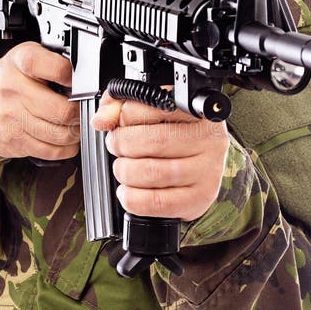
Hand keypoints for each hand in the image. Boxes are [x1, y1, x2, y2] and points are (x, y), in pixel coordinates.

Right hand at [0, 42, 79, 159]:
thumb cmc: (12, 79)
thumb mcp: (30, 57)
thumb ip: (55, 63)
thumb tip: (84, 80)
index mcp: (22, 62)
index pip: (59, 69)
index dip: (75, 79)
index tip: (80, 84)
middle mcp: (14, 90)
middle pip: (63, 111)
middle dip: (79, 114)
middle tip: (82, 112)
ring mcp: (11, 118)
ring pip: (59, 134)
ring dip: (75, 133)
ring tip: (74, 126)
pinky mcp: (12, 141)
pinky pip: (50, 151)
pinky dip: (65, 148)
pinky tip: (65, 140)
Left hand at [91, 90, 228, 221]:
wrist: (198, 166)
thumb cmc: (172, 136)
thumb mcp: (148, 112)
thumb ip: (120, 107)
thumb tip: (102, 119)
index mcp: (197, 112)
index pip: (155, 108)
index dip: (126, 116)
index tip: (118, 124)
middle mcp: (208, 139)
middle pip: (153, 141)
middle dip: (122, 144)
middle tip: (116, 146)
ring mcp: (208, 170)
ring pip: (152, 172)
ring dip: (125, 171)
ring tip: (123, 167)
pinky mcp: (200, 197)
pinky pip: (158, 202)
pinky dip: (133, 198)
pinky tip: (128, 191)